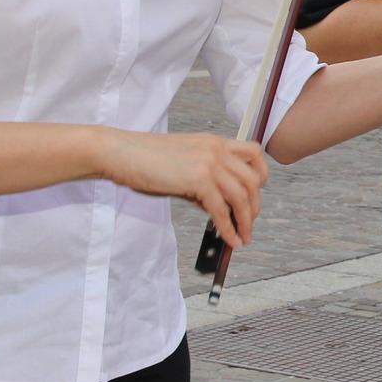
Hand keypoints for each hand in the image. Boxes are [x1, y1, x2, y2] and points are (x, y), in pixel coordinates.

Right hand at [99, 129, 267, 250]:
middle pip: (253, 180)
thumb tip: (219, 208)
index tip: (256, 195)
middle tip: (249, 224)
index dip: (261, 175)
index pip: (254, 153)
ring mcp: (209, 163)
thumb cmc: (145, 160)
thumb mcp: (183, 165)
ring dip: (245, 221)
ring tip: (242, 237)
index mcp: (214, 142)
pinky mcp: (198, 179)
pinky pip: (221, 209)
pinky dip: (228, 228)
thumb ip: (204, 182)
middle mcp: (216, 150)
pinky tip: (229, 239)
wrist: (120, 153)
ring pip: (241, 196)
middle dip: (255, 206)